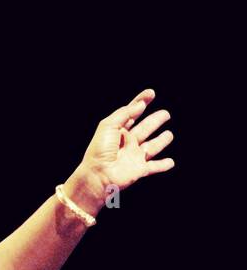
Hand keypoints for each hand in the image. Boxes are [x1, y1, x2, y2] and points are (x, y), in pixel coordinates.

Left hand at [74, 88, 174, 205]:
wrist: (99, 175)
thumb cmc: (100, 150)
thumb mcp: (108, 125)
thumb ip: (125, 113)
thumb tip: (140, 104)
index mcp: (118, 131)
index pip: (132, 113)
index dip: (141, 102)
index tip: (151, 93)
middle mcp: (128, 143)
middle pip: (145, 128)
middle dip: (155, 121)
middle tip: (166, 114)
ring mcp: (134, 156)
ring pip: (151, 147)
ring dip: (161, 141)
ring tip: (169, 135)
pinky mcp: (140, 170)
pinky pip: (154, 167)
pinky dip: (162, 165)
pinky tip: (171, 162)